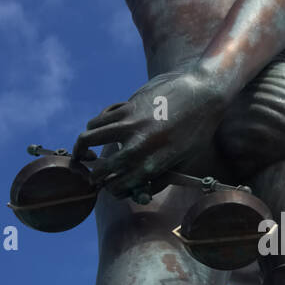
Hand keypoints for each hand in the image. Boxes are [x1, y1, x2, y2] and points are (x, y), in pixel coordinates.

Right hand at [73, 72, 214, 200]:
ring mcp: (130, 124)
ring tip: (81, 153)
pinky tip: (100, 129)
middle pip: (101, 168)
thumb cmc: (198, 130)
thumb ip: (162, 178)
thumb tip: (143, 192)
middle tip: (92, 175)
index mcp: (153, 164)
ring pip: (89, 138)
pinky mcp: (127, 106)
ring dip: (81, 148)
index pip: (119, 186)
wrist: (204, 93)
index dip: (112, 190)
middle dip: (94, 176)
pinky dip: (95, 125)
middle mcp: (138, 146)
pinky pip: (99, 119)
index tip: (111, 186)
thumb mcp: (185, 160)